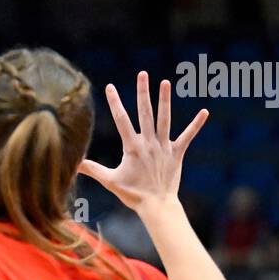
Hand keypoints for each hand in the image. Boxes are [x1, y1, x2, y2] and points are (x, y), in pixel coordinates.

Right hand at [77, 71, 207, 214]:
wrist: (157, 205)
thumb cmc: (132, 194)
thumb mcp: (110, 181)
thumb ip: (92, 169)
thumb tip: (74, 163)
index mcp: (132, 147)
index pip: (121, 120)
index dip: (115, 102)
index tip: (109, 87)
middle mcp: (149, 143)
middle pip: (145, 113)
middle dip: (143, 92)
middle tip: (142, 74)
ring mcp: (164, 147)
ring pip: (164, 119)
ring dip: (165, 100)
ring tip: (166, 82)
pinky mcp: (177, 153)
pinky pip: (188, 136)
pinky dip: (196, 124)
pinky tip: (204, 111)